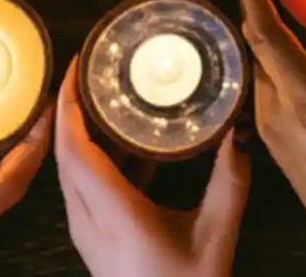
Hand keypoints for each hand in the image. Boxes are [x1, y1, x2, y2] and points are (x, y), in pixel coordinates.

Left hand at [55, 57, 250, 276]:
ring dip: (82, 131)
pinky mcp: (94, 240)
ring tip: (108, 95)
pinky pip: (84, 187)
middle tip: (93, 68)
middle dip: (71, 106)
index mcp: (112, 213)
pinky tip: (128, 143)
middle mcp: (88, 221)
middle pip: (64, 152)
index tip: (76, 65)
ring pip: (71, 170)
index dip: (67, 103)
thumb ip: (230, 180)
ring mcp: (86, 233)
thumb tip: (240, 130)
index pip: (73, 147)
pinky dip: (97, 158)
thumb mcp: (217, 234)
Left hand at [233, 0, 305, 276]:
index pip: (261, 27)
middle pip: (256, 42)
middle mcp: (277, 110)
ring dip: (273, 33)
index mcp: (302, 96)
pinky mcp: (283, 147)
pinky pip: (274, 90)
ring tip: (296, 3)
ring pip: (264, 67)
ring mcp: (274, 132)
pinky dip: (286, 62)